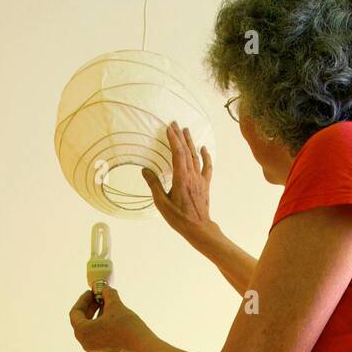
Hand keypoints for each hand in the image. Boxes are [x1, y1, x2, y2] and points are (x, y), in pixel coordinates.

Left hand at [69, 287, 142, 351]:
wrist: (143, 347)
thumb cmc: (127, 327)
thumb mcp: (115, 305)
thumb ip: (107, 294)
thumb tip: (105, 289)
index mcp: (83, 332)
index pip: (75, 312)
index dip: (83, 299)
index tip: (92, 292)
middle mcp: (85, 342)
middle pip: (81, 321)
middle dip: (90, 306)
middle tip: (99, 296)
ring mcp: (95, 349)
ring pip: (90, 328)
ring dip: (96, 314)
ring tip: (108, 304)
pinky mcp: (104, 351)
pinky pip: (97, 335)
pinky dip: (101, 324)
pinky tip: (112, 316)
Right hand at [141, 120, 213, 240]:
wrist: (198, 228)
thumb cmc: (179, 218)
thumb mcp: (162, 203)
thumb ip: (154, 185)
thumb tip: (145, 170)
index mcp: (181, 178)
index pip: (178, 153)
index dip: (173, 139)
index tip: (169, 128)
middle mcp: (192, 175)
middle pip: (187, 151)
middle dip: (180, 136)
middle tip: (175, 123)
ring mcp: (200, 179)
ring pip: (196, 157)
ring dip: (190, 142)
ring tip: (186, 130)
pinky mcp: (205, 184)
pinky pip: (207, 167)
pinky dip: (206, 156)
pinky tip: (203, 148)